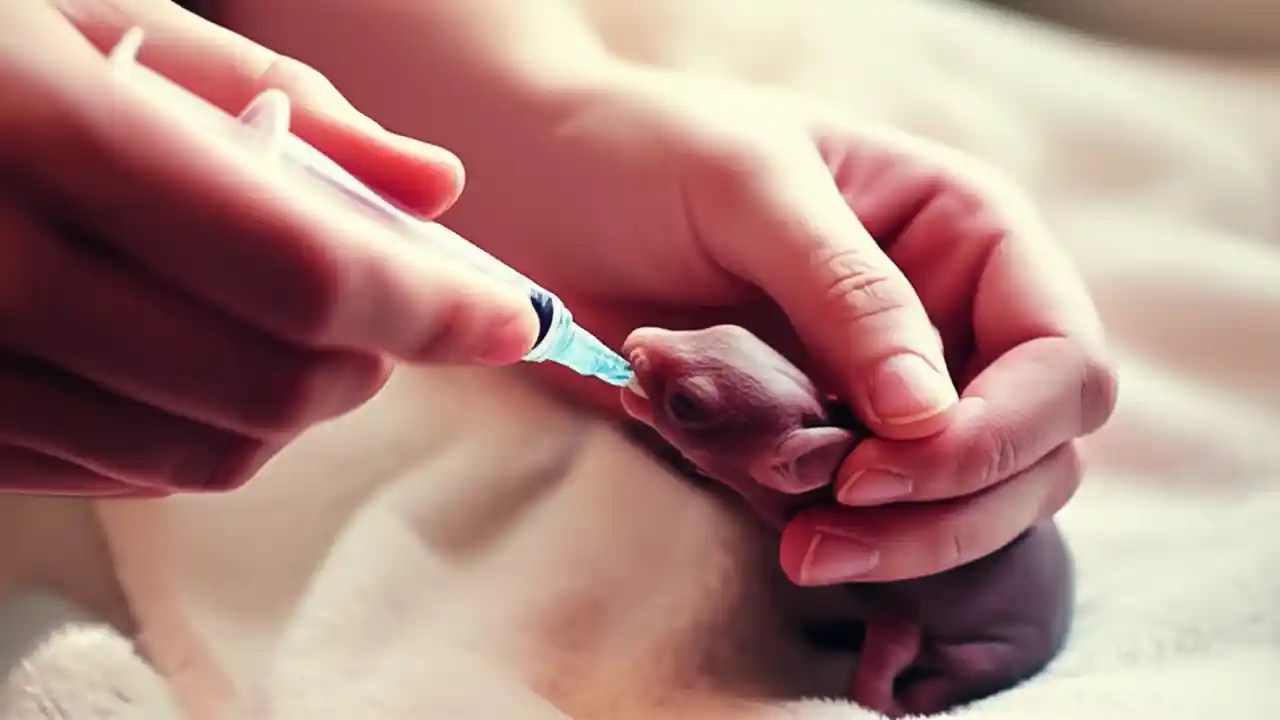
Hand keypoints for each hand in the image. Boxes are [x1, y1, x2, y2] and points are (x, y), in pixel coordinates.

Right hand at [0, 1, 536, 495]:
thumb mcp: (114, 21)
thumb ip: (290, 102)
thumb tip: (437, 187)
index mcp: (50, 135)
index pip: (304, 273)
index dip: (430, 309)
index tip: (510, 316)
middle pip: (272, 383)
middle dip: (376, 360)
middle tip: (405, 309)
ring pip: (209, 451)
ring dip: (303, 403)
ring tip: (313, 330)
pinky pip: (126, 474)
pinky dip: (209, 433)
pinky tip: (209, 362)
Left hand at [444, 68, 1117, 581]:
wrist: (544, 189)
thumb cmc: (648, 152)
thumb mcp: (753, 188)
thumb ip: (849, 292)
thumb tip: (932, 416)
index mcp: (964, 232)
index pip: (1059, 358)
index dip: (996, 432)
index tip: (881, 467)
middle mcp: (951, 315)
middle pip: (1033, 451)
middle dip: (951, 509)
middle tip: (827, 536)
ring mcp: (891, 385)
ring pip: (968, 502)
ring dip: (897, 542)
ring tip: (798, 548)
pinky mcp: (826, 437)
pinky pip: (871, 512)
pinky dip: (834, 532)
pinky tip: (768, 519)